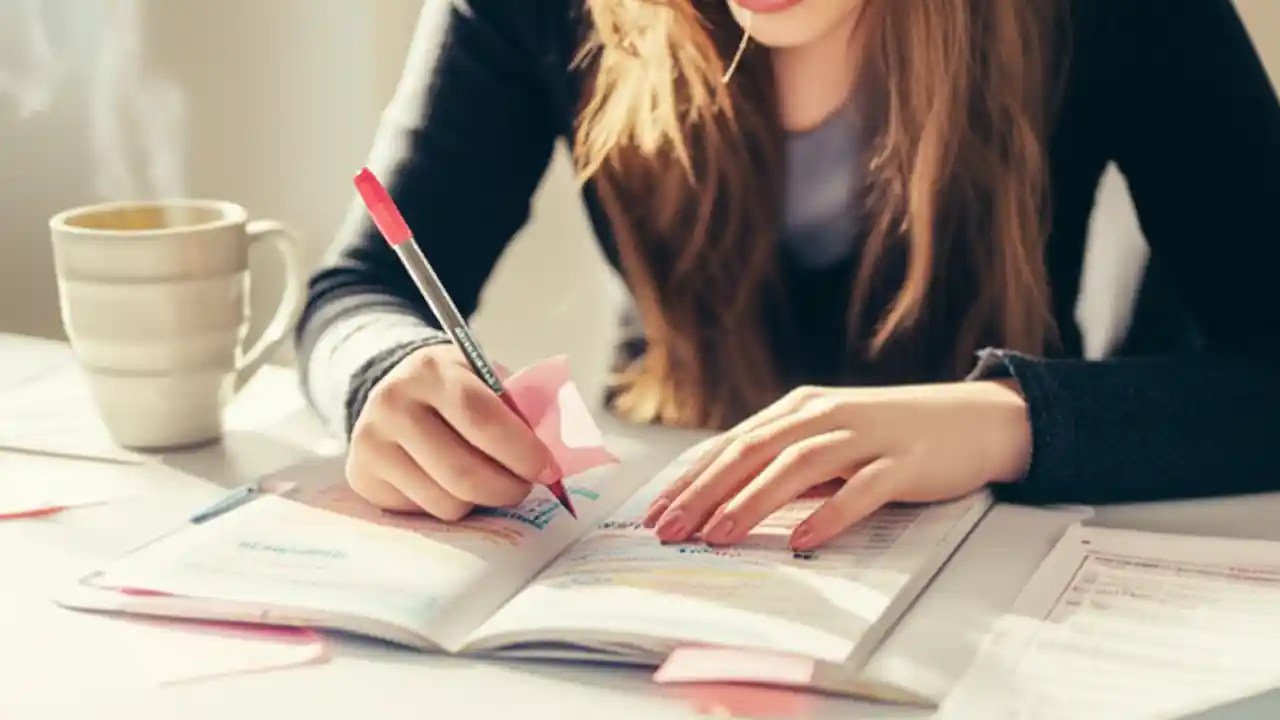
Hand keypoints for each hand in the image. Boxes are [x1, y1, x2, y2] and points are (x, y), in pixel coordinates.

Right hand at [346, 345, 557, 519]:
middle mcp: (393, 404)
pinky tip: (449, 483)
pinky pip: (424, 514)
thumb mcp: (485, 379)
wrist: (393, 391)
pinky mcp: (362, 478)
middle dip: (507, 488)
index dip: (522, 451)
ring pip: (447, 502)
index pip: (483, 419)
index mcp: (430, 370)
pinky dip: (450, 505)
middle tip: (524, 486)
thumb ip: (518, 409)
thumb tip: (554, 456)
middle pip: (463, 472)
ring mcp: (371, 444)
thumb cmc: (456, 389)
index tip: (548, 469)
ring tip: (486, 481)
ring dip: (480, 502)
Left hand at [643, 381, 1031, 549]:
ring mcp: (866, 436)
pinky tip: (803, 540)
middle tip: (671, 528)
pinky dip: (830, 514)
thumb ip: (781, 460)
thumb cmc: (889, 436)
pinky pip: (862, 490)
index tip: (656, 514)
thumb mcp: (827, 439)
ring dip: (753, 502)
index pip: (732, 444)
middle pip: (754, 451)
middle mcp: (825, 415)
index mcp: (798, 409)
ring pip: (798, 467)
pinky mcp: (904, 462)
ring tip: (719, 535)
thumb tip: (721, 498)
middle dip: (706, 491)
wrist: (975, 419)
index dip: (691, 478)